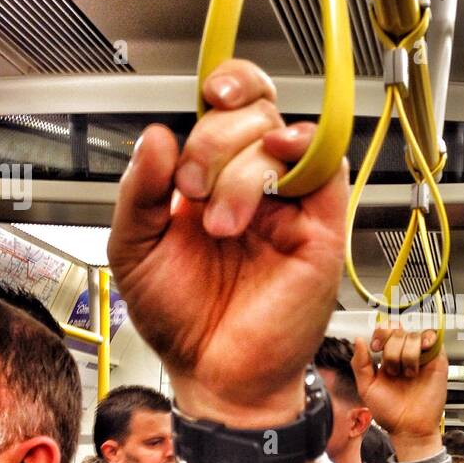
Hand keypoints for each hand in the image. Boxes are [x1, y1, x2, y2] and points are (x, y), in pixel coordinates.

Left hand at [108, 60, 347, 426]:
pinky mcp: (323, 229)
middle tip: (192, 189)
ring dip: (243, 167)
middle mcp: (258, 185)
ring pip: (284, 135)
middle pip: (256, 113)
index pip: (233, 110)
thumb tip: (157, 135)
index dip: (228, 86)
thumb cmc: (182, 321)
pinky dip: (302, 153)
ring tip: (222, 222)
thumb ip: (138, 190)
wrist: (215, 376)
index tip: (208, 96)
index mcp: (215, 179)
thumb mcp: (134, 247)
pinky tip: (274, 168)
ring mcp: (292, 205)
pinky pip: (328, 167)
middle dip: (215, 140)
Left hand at [351, 327, 446, 462]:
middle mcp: (404, 354)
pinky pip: (433, 338)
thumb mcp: (366, 387)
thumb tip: (358, 340)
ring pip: (413, 335)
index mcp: (388, 358)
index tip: (376, 348)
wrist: (409, 427)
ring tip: (408, 373)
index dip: (380, 335)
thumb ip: (359, 363)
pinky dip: (427, 339)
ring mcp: (421, 356)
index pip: (384, 331)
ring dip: (408, 354)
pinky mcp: (437, 360)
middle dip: (392, 351)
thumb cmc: (389, 411)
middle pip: (398, 332)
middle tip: (394, 371)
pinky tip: (422, 352)